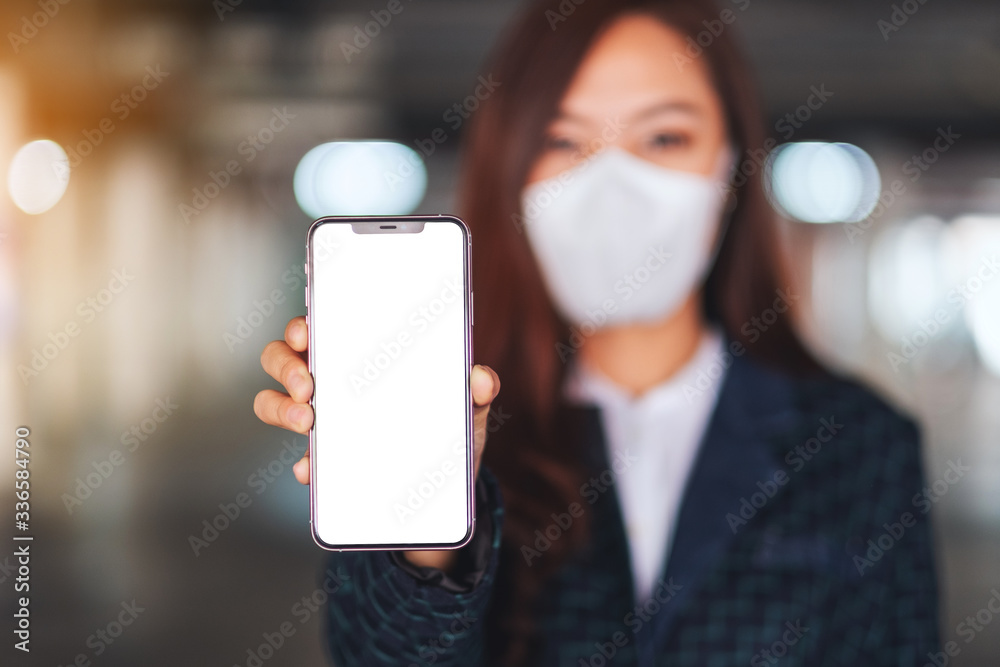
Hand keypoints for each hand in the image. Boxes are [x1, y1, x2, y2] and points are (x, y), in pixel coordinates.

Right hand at [254, 316, 500, 568]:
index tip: (307, 333)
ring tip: (307, 421)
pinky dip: (304, 463)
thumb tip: (482, 378)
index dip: (303, 324)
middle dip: (287, 365)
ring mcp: (323, 422)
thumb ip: (478, 391)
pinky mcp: (325, 462)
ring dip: (280, 407)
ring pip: (273, 401)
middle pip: (284, 357)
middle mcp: (333, 383)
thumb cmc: (449, 433)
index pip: (321, 326)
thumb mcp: (468, 410)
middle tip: (308, 384)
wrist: (446, 493)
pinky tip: (312, 469)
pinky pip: (301, 458)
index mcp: (361, 355)